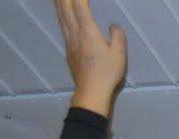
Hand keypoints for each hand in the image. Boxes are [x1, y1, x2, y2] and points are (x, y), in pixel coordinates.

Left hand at [56, 0, 126, 116]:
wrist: (91, 91)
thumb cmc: (107, 73)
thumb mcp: (119, 55)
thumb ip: (118, 37)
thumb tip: (114, 26)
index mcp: (88, 32)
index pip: (80, 7)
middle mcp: (75, 33)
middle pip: (66, 9)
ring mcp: (69, 41)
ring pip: (61, 17)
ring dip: (59, 3)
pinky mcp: (68, 49)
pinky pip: (62, 25)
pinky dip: (61, 14)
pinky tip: (62, 14)